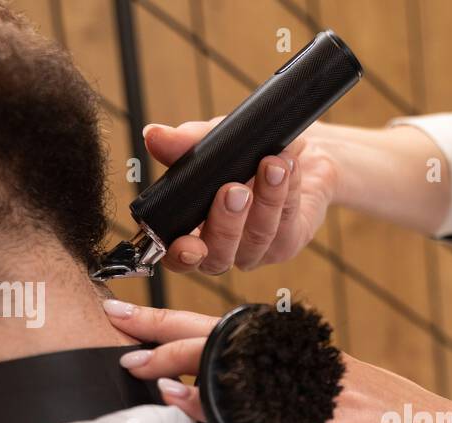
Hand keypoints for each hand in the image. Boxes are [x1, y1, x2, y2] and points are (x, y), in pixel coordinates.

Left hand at [105, 299, 451, 422]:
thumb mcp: (353, 405)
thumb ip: (307, 398)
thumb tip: (260, 405)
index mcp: (315, 359)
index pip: (240, 331)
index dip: (184, 324)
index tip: (138, 316)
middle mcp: (311, 365)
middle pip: (227, 335)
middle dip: (164, 327)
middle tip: (113, 318)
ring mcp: (318, 393)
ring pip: (239, 366)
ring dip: (180, 361)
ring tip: (132, 360)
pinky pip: (258, 410)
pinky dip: (216, 405)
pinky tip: (182, 401)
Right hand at [143, 119, 336, 275]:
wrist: (297, 152)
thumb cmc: (249, 154)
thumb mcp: (215, 142)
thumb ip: (186, 144)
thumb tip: (154, 136)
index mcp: (196, 231)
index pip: (179, 257)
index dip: (179, 256)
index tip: (185, 243)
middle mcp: (225, 248)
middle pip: (218, 257)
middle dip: (226, 224)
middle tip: (233, 190)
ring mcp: (258, 249)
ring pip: (257, 238)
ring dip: (265, 200)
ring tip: (270, 165)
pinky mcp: (290, 241)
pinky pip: (287, 223)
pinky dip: (288, 191)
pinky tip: (288, 167)